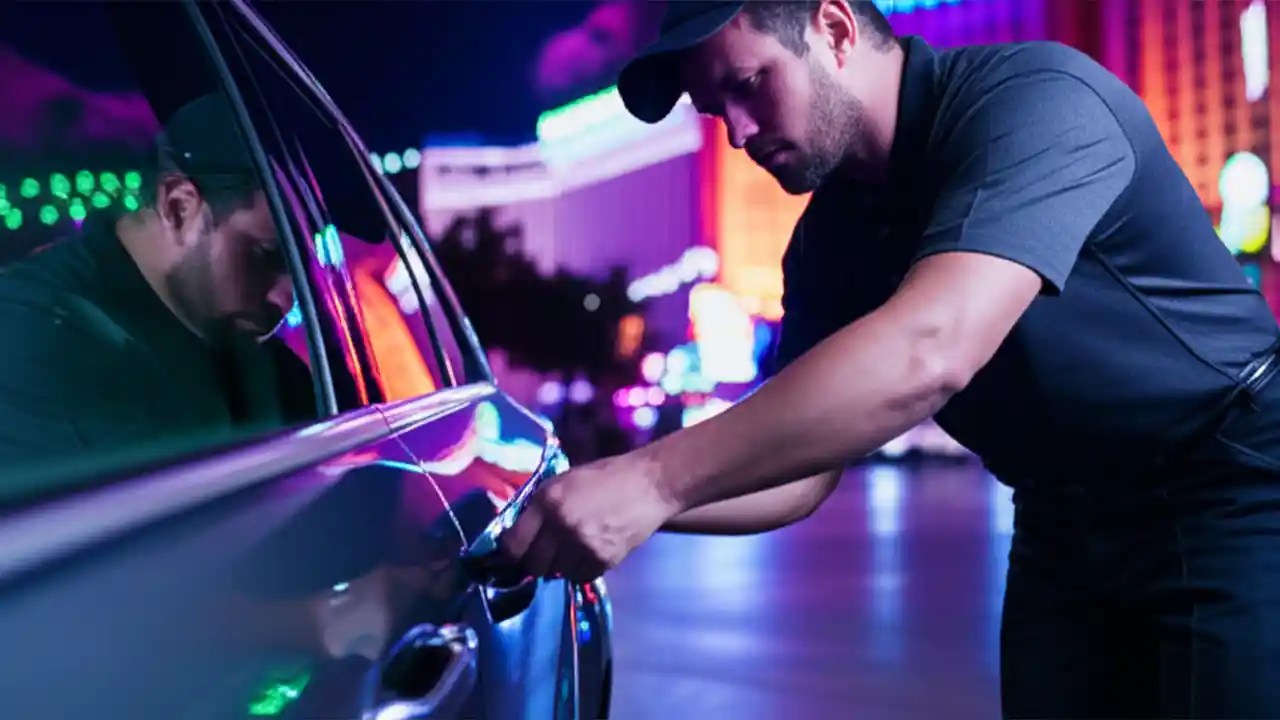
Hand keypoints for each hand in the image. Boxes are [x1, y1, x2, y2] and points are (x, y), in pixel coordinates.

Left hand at [498, 451, 679, 582]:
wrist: (650, 484)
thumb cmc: (606, 476)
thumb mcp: (564, 481)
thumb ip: (541, 505)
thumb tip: (520, 531)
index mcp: (548, 500)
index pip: (514, 543)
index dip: (512, 551)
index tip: (517, 550)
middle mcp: (561, 525)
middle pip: (533, 564)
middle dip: (536, 561)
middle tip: (546, 552)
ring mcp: (583, 545)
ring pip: (556, 573)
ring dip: (560, 565)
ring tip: (572, 549)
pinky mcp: (603, 560)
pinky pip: (579, 576)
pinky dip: (580, 568)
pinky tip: (589, 551)